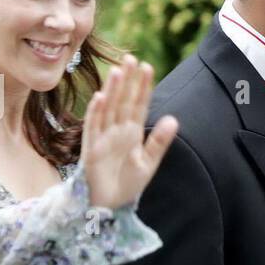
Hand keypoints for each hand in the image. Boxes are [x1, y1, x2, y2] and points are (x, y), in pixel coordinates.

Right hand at [82, 55, 178, 209]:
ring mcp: (103, 138)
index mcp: (131, 132)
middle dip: (127, 80)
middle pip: (122, 101)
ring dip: (111, 90)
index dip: (142, 87)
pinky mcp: (91, 149)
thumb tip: (173, 119)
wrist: (108, 206)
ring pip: (108, 109)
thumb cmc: (126, 184)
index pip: (138, 105)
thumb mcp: (148, 163)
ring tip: (117, 71)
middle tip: (131, 58)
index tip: (147, 67)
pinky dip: (95, 113)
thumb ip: (160, 142)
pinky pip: (93, 127)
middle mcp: (117, 131)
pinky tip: (100, 97)